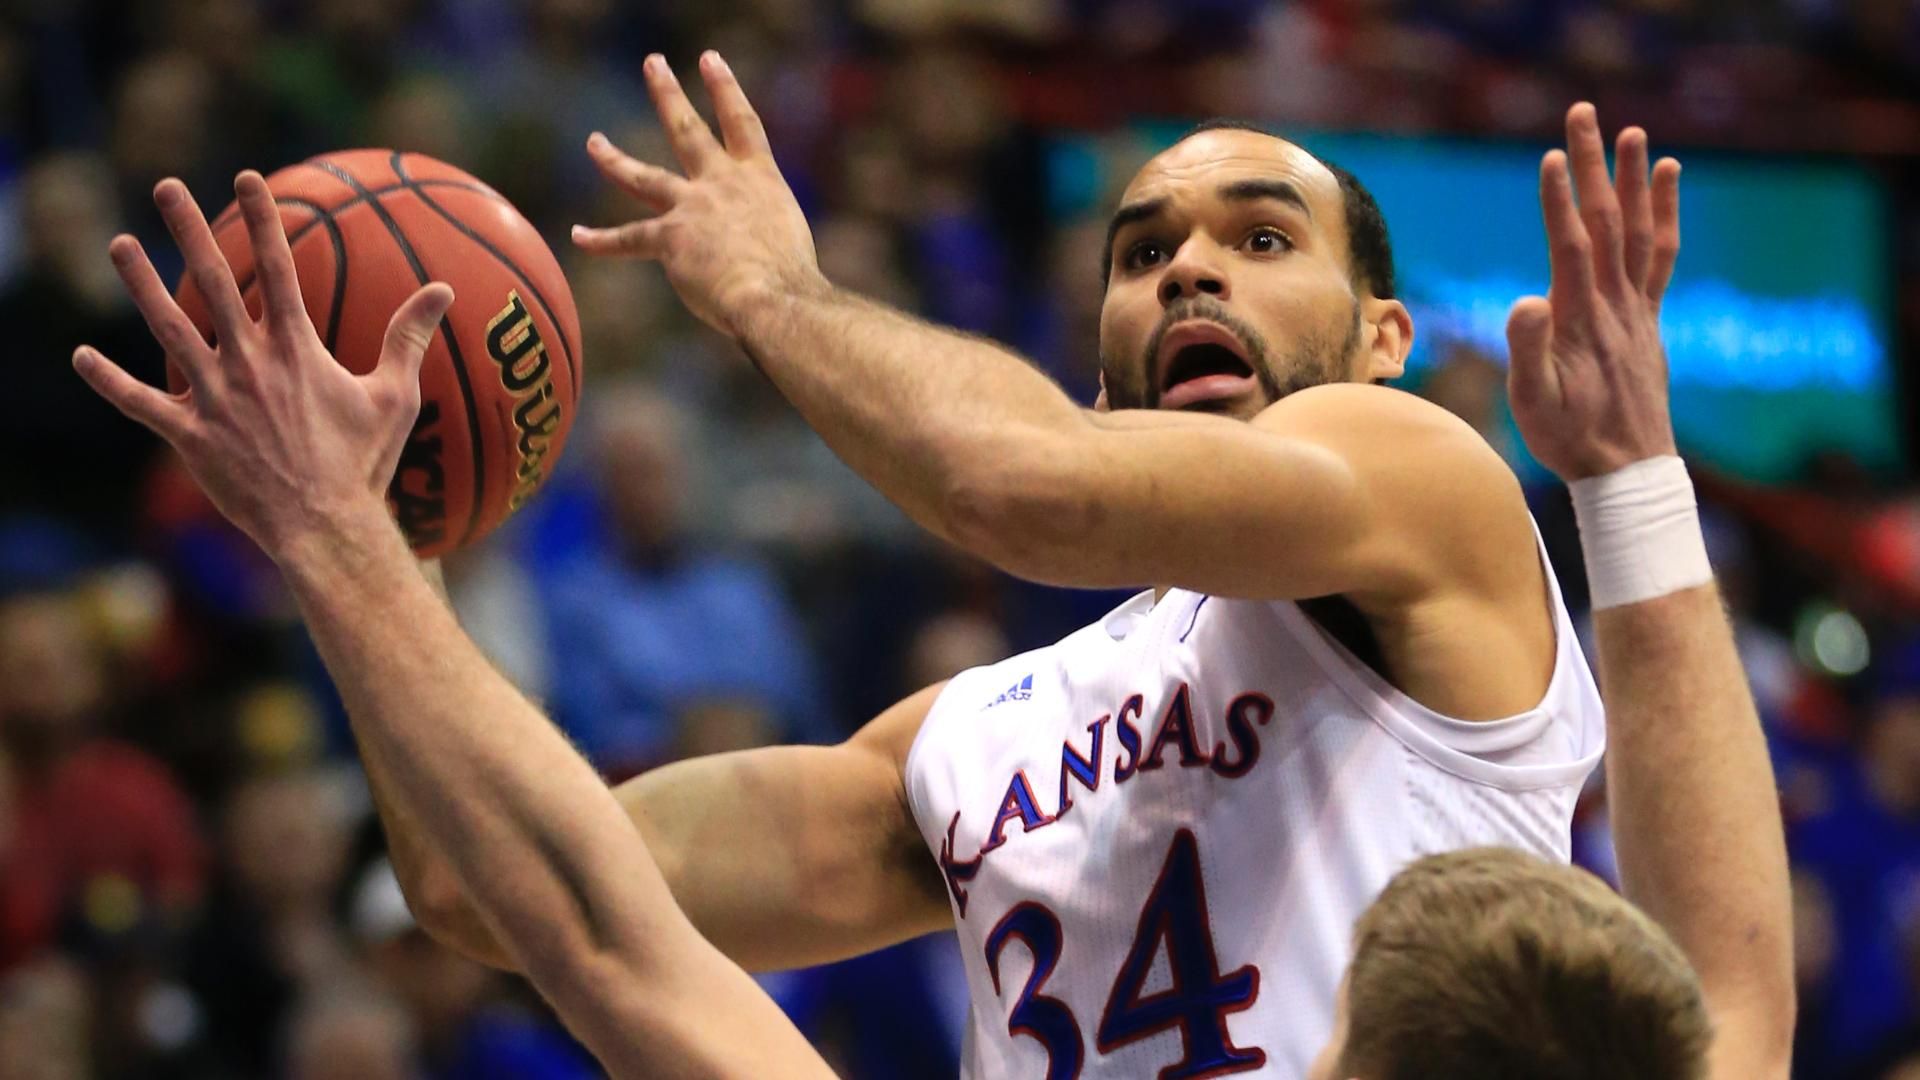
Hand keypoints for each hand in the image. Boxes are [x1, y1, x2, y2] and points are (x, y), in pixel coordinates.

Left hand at [72, 174, 453, 559]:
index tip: (248, 178)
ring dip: (141, 284)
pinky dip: (109, 381)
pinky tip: (80, 357)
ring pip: (168, 329)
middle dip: (189, 229)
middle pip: (212, 282)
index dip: (263, 220)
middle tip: (167, 187)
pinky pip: (140, 404)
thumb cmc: (365, 464)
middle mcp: (248, 363)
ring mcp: (213, 398)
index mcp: (296, 349)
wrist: (324, 526)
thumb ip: (409, 337)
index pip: (278, 269)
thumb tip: (443, 289)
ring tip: (120, 243)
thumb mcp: (396, 396)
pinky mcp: (189, 436)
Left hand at [572, 51, 824, 336]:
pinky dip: (602, 241)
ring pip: (643, 176)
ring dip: (614, 158)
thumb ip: (765, 233)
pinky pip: (628, 239)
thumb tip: (756, 254)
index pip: (743, 124)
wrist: (774, 295)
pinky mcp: (670, 239)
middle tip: (653, 63)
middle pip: (687, 130)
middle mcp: (724, 184)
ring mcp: (693, 207)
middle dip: (667, 94)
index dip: (725, 89)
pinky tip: (579, 236)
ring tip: (594, 141)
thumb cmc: (794, 280)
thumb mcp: (790, 240)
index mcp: (762, 181)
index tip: (710, 60)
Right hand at [1506, 103, 1682, 480]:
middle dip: (1594, 167)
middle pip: (1608, 223)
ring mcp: (1637, 311)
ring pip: (1639, 232)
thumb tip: (1527, 301)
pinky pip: (1660, 257)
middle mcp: (1615, 306)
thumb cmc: (1569, 439)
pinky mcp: (1648, 320)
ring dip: (1636, 180)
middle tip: (1585, 115)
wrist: (1627, 471)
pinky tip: (1665, 182)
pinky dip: (1665, 215)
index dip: (1560, 201)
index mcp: (1582, 321)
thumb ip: (1530, 351)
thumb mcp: (1534, 403)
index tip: (1551, 156)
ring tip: (1633, 135)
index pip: (1572, 247)